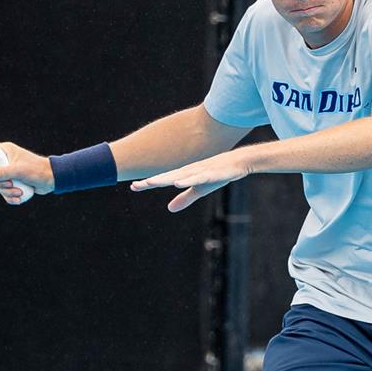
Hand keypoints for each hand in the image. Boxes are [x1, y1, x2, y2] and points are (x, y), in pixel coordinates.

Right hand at [0, 143, 52, 204]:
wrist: (52, 179)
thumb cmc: (37, 170)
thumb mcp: (17, 171)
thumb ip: (0, 173)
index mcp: (4, 151)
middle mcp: (4, 161)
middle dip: (0, 184)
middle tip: (11, 184)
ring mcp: (8, 172)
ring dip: (7, 192)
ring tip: (20, 192)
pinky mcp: (12, 182)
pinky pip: (4, 192)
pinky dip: (10, 197)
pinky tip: (19, 198)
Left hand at [129, 152, 249, 212]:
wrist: (238, 162)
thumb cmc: (217, 174)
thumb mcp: (200, 189)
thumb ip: (184, 199)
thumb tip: (170, 209)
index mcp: (184, 175)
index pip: (163, 180)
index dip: (148, 183)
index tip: (133, 187)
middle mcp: (188, 171)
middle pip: (166, 177)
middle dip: (151, 181)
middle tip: (135, 185)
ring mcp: (199, 171)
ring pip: (179, 176)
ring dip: (165, 179)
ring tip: (151, 182)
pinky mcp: (211, 173)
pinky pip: (197, 177)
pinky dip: (187, 179)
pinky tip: (178, 182)